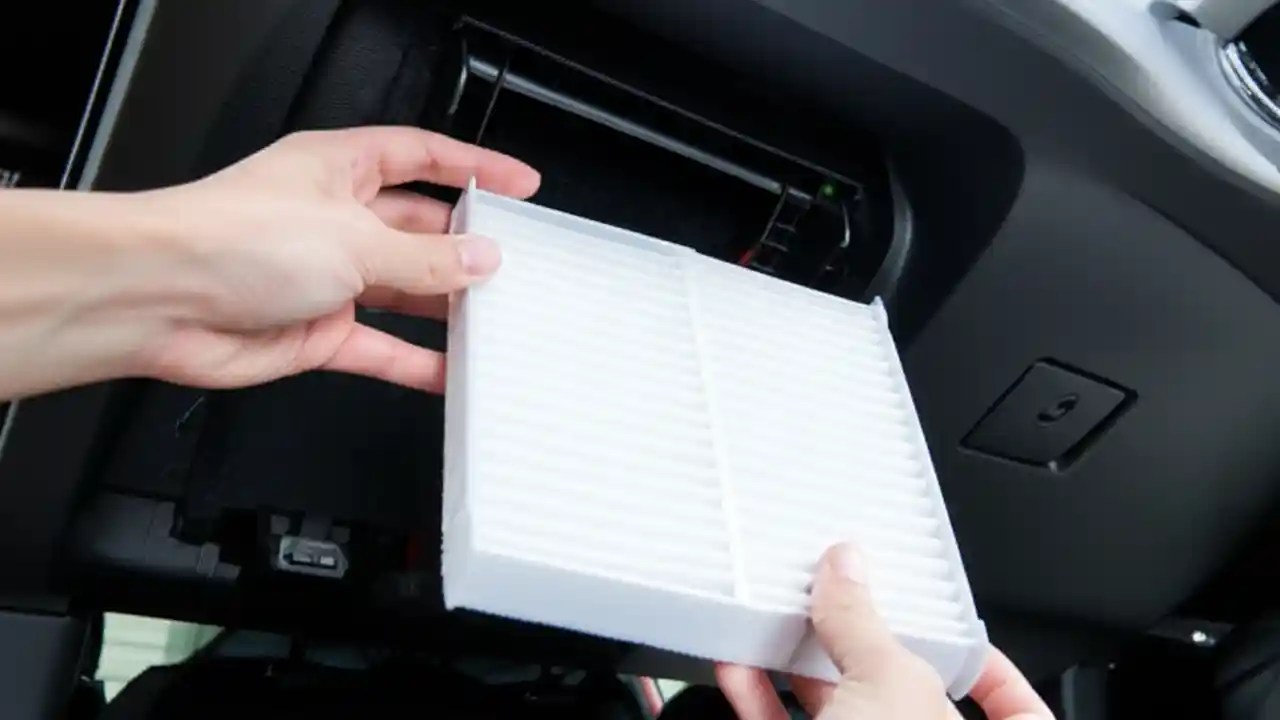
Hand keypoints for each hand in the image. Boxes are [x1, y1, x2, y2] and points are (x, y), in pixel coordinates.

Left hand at [128, 126, 537, 391]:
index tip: (519, 186)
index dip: (473, 168)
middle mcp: (335, 219)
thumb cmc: (232, 239)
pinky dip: (414, 362)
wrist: (159, 302)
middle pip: (419, 229)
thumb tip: (480, 257)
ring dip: (446, 308)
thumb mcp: (353, 238)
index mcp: (339, 169)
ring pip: (405, 292)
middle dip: (465, 247)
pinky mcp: (318, 331)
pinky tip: (450, 374)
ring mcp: (327, 277)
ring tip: (496, 321)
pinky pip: (381, 348)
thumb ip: (426, 256)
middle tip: (516, 265)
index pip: (421, 158)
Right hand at [716, 544, 1054, 719]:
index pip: (1013, 710)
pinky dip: (761, 701)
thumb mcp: (888, 688)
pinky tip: (740, 667)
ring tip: (775, 621)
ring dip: (801, 669)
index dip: (995, 671)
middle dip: (865, 647)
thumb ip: (865, 623)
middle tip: (837, 600)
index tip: (959, 633)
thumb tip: (846, 569)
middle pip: (903, 699)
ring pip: (838, 717)